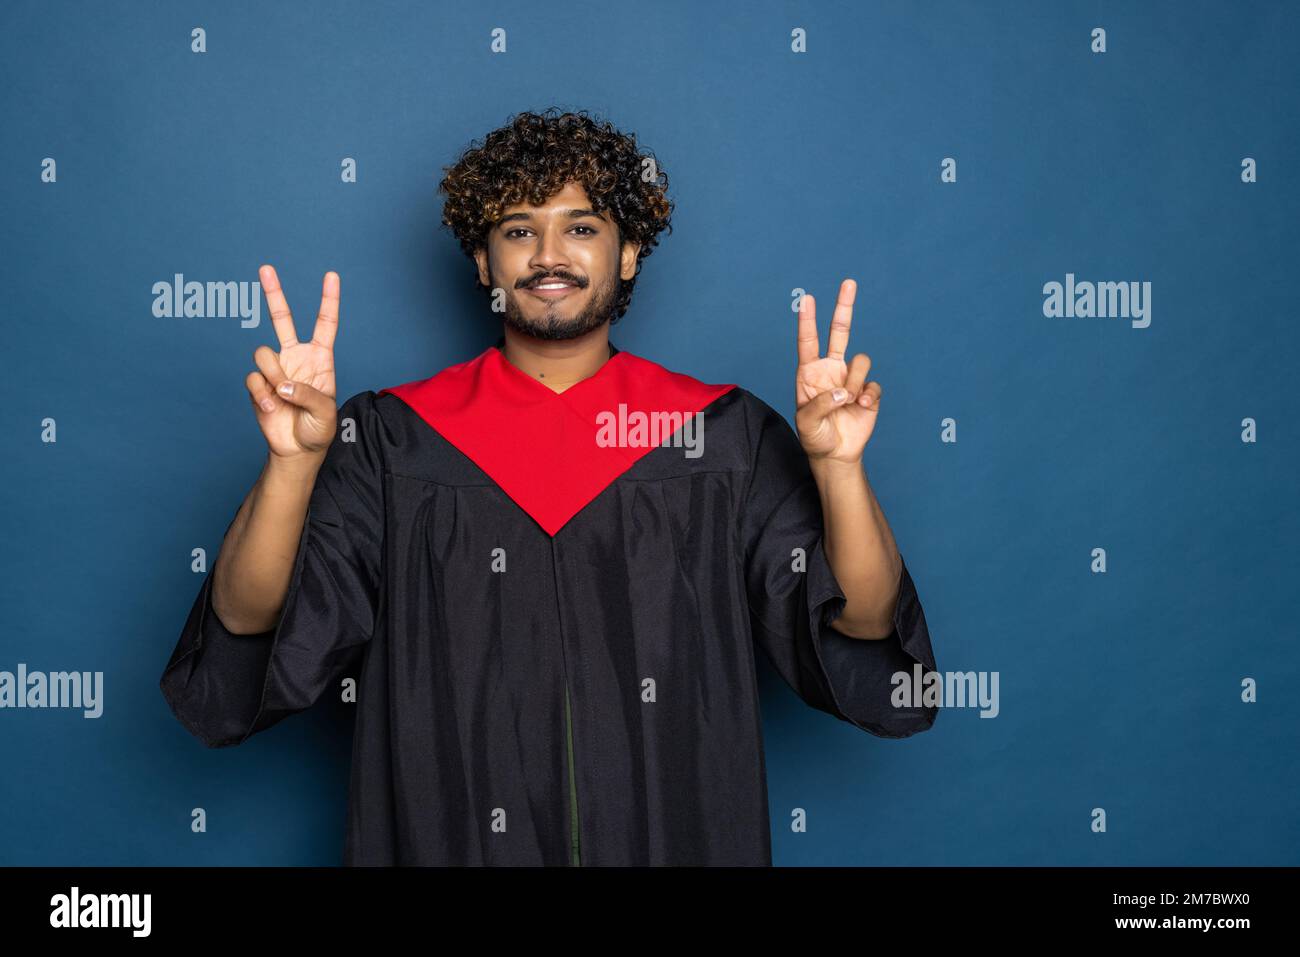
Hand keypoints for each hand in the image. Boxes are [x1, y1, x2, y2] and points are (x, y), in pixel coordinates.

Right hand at [244, 265, 340, 459]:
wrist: (297, 450)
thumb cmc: (318, 429)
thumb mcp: (325, 413)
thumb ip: (306, 394)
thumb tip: (281, 384)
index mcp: (319, 358)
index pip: (325, 324)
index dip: (328, 300)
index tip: (331, 275)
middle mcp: (295, 358)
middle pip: (282, 319)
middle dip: (273, 292)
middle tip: (266, 267)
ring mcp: (274, 369)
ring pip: (262, 354)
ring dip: (272, 377)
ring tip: (282, 399)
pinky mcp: (258, 384)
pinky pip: (253, 380)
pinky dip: (262, 396)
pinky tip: (272, 410)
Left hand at [793, 278, 881, 464]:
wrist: (836, 454)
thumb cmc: (814, 437)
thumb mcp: (806, 423)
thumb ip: (819, 405)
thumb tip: (841, 391)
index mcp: (810, 373)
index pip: (808, 342)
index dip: (808, 321)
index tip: (807, 300)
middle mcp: (831, 370)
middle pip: (840, 332)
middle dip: (844, 307)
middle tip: (849, 282)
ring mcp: (850, 378)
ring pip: (861, 361)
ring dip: (855, 382)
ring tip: (847, 403)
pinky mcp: (868, 391)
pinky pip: (873, 385)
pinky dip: (868, 396)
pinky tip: (860, 408)